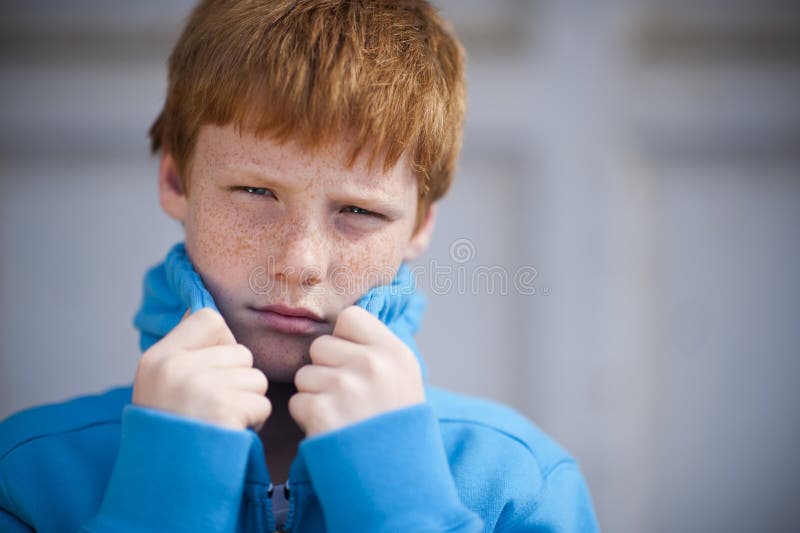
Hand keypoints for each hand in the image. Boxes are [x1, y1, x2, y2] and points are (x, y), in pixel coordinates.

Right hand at [132, 308, 270, 431]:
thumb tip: (215, 318)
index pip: (209, 319)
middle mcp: (176, 367)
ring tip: (221, 421)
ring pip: (256, 378)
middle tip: (215, 407)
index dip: (221, 345)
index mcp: (158, 357)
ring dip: (248, 402)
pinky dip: (254, 422)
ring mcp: (199, 387)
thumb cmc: (172, 431)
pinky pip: (262, 403)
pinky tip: (231, 433)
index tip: (211, 371)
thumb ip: (186, 351)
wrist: (167, 483)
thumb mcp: (160, 384)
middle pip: (240, 353)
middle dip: (238, 381)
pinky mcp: (224, 410)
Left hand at [289, 305, 424, 436]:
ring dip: (315, 395)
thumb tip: (343, 324)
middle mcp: (372, 365)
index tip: (352, 361)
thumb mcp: (404, 378)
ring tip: (341, 415)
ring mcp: (346, 388)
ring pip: (305, 375)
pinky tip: (331, 429)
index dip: (343, 339)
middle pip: (320, 346)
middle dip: (325, 369)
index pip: (350, 317)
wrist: (397, 480)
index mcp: (394, 352)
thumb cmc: (397, 425)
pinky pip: (297, 401)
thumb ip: (377, 349)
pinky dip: (307, 418)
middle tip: (347, 396)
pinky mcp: (323, 413)